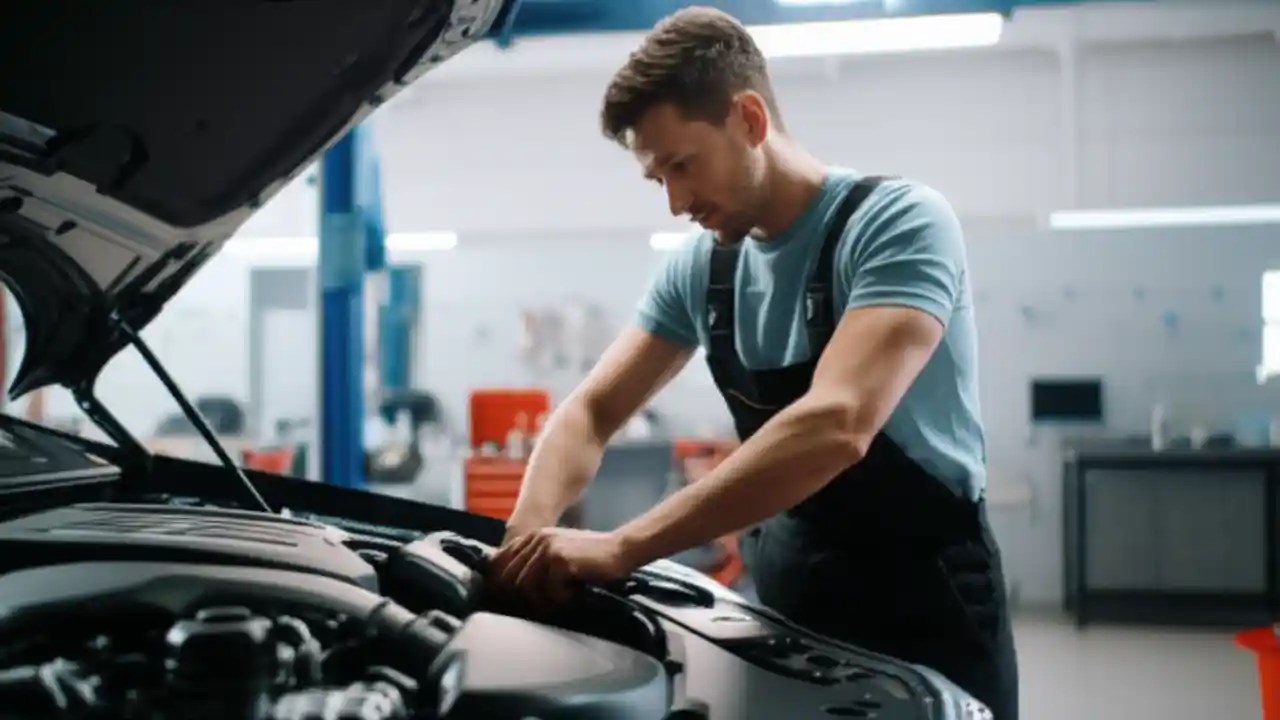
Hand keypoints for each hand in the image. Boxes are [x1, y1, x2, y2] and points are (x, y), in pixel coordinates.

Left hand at [489, 527, 636, 607]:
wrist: (620, 550)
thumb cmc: (590, 559)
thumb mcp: (556, 555)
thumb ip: (533, 564)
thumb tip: (506, 587)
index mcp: (532, 536)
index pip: (499, 563)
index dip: (501, 586)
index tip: (514, 602)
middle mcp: (536, 538)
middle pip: (511, 580)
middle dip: (525, 599)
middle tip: (545, 605)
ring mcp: (547, 548)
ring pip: (527, 588)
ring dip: (545, 600)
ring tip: (563, 597)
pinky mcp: (560, 560)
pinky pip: (550, 591)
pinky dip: (563, 597)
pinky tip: (576, 590)